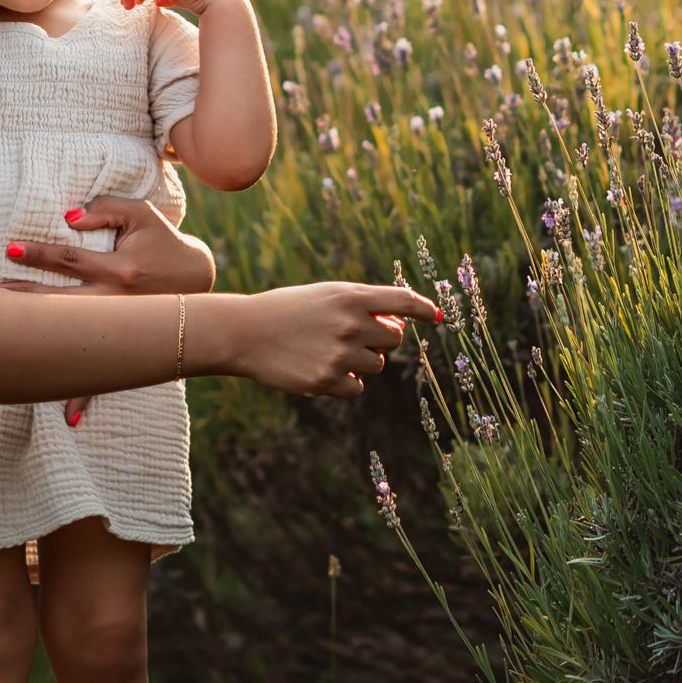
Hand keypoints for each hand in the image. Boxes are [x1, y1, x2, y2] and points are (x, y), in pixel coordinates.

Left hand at [0, 196, 216, 423]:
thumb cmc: (165, 241)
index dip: (38, 254)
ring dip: (41, 338)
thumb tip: (68, 217)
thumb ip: (105, 210)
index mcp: (119, 270)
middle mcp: (117, 302)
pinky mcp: (129, 344)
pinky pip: (104, 370)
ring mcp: (122, 328)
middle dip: (25, 298)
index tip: (9, 250)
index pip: (68, 260)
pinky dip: (87, 396)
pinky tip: (70, 418)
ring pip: (75, 337)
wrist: (200, 277)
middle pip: (62, 302)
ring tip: (7, 334)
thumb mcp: (142, 214)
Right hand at [221, 283, 438, 398]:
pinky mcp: (327, 380)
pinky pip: (357, 387)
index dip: (423, 308)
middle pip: (394, 339)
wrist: (245, 332)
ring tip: (328, 351)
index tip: (436, 316)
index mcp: (350, 296)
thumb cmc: (288, 310)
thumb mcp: (325, 295)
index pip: (402, 301)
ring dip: (361, 361)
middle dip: (381, 339)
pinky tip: (320, 369)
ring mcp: (340, 354)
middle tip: (352, 336)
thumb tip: (399, 323)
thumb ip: (361, 305)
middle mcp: (350, 324)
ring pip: (376, 364)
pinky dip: (345, 382)